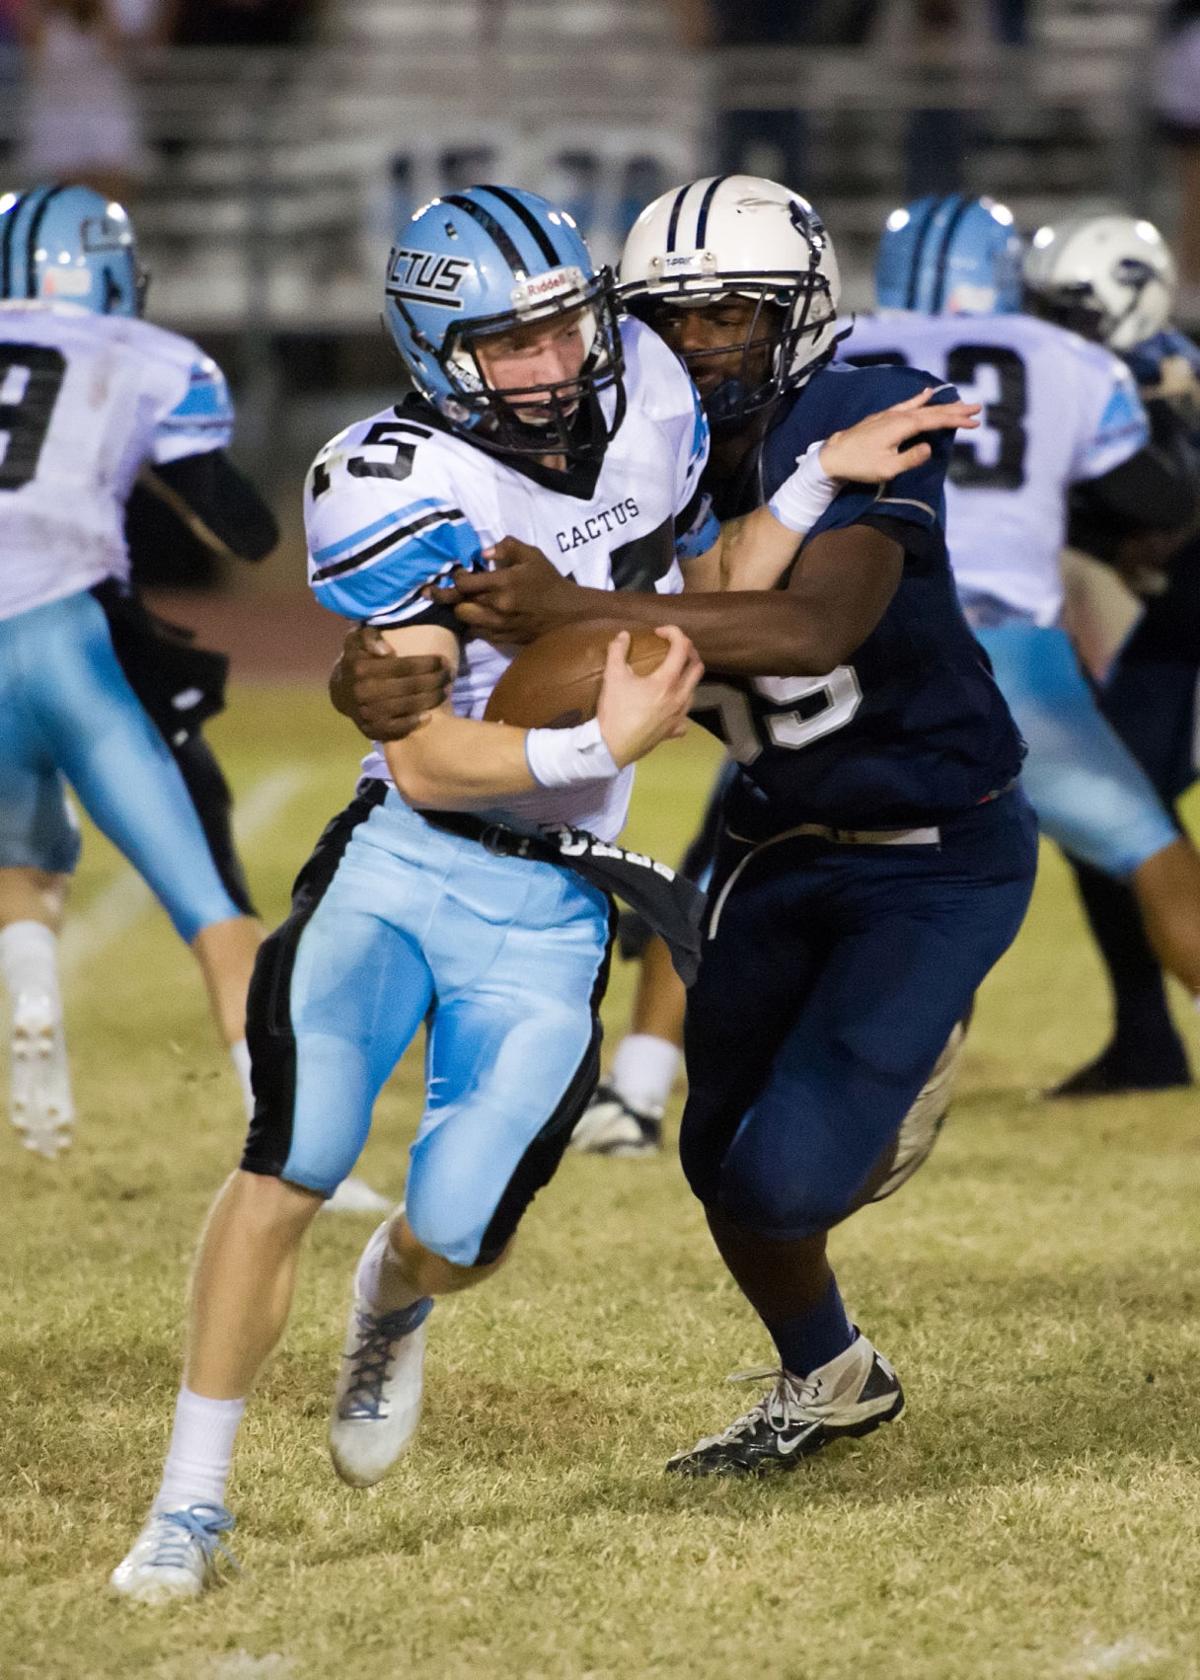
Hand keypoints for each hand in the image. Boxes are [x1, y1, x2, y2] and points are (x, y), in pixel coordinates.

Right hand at [329, 624, 450, 740]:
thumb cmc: (359, 660)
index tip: (442, 660)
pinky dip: (411, 724)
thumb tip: (386, 652)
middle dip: (433, 681)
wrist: (342, 690)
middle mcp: (362, 691)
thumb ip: (370, 637)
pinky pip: (392, 730)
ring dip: (428, 701)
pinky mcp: (368, 729)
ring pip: (403, 707)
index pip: (403, 666)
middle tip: (448, 676)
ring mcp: (364, 712)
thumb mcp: (358, 639)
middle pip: (407, 687)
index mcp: (360, 667)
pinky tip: (428, 716)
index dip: (427, 663)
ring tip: (444, 692)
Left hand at [426, 537, 580, 642]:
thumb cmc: (548, 581)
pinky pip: (477, 633)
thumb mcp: (532, 555)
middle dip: (448, 596)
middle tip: (437, 591)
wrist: (567, 613)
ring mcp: (499, 625)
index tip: (459, 573)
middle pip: (458, 604)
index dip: (456, 578)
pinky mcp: (502, 638)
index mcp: (503, 583)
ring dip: (460, 610)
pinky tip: (473, 615)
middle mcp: (497, 606)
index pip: (464, 583)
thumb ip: (507, 547)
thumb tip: (484, 552)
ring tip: (458, 602)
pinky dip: (472, 623)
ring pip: (465, 620)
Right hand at [595, 625, 703, 767]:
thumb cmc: (614, 711)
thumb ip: (617, 651)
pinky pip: (685, 716)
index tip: (658, 633)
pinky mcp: (674, 731)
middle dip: (688, 652)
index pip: (682, 647)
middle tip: (672, 649)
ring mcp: (680, 716)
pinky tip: (670, 706)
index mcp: (667, 681)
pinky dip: (681, 705)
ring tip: (672, 673)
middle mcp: (679, 697)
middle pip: (697, 667)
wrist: (612, 747)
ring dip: (687, 677)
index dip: (673, 633)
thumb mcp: (612, 677)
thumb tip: (623, 635)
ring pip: (694, 690)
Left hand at [818, 388, 980, 481]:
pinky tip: (927, 393)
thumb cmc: (860, 465)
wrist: (833, 456)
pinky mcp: (884, 417)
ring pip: (922, 407)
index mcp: (902, 426)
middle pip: (932, 410)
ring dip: (942, 405)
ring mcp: (890, 414)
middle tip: (977, 408)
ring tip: (961, 402)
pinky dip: (920, 398)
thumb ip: (910, 458)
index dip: (956, 421)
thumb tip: (930, 447)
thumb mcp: (886, 468)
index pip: (935, 420)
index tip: (974, 423)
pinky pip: (908, 404)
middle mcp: (898, 415)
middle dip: (955, 410)